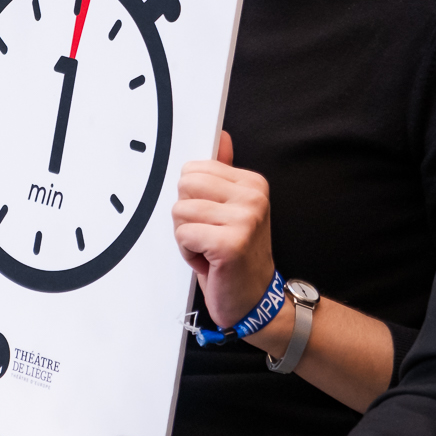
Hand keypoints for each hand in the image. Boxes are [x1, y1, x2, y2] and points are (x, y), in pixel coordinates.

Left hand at [174, 131, 280, 333]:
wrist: (255, 299)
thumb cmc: (236, 255)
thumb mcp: (231, 209)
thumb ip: (224, 173)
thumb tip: (221, 136)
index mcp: (252, 183)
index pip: (192, 169)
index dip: (192, 198)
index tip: (212, 220)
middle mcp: (253, 196)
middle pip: (184, 185)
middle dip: (185, 215)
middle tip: (207, 236)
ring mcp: (245, 219)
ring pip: (180, 211)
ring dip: (186, 237)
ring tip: (209, 250)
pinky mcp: (231, 242)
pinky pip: (183, 234)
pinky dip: (188, 253)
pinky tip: (209, 261)